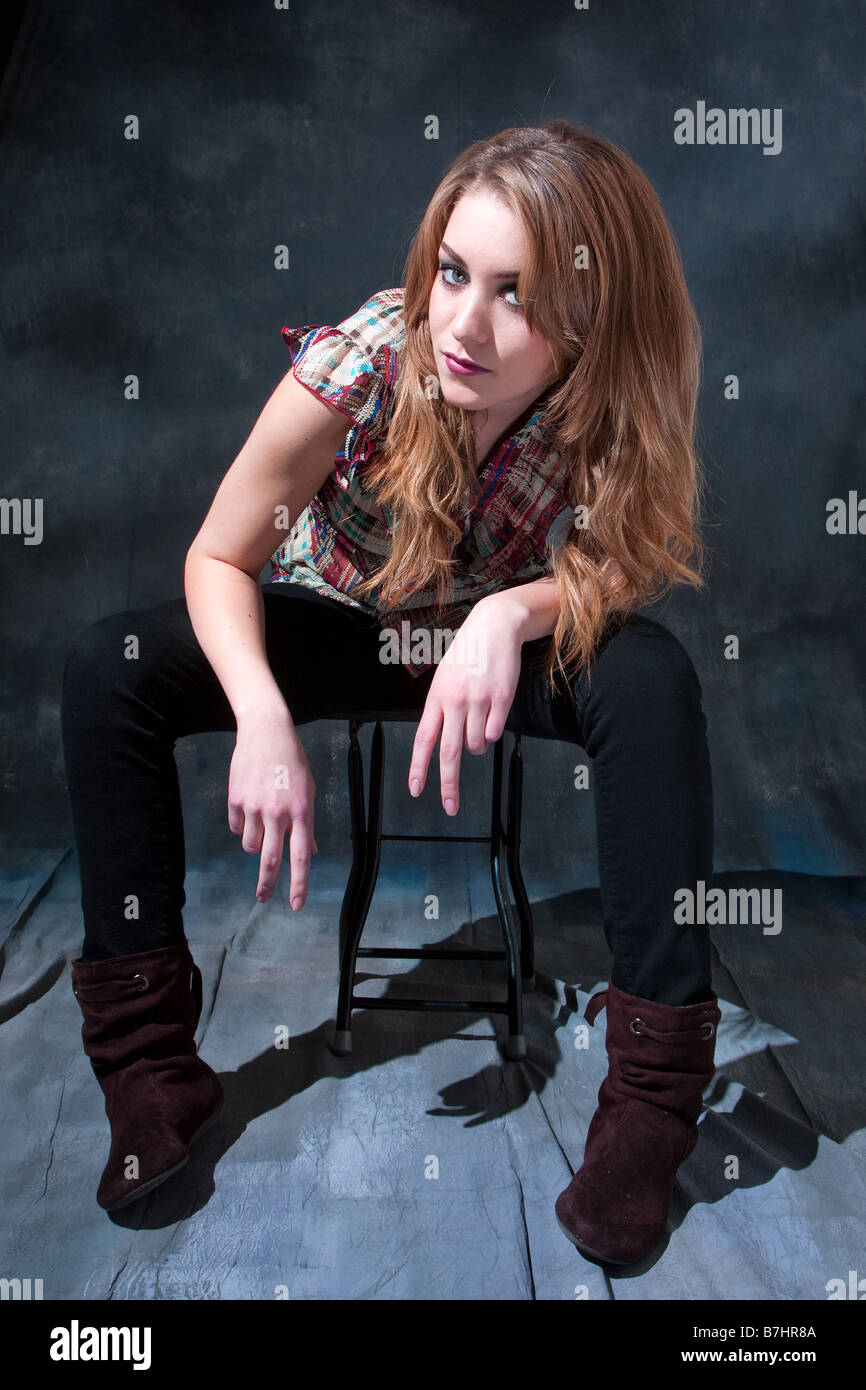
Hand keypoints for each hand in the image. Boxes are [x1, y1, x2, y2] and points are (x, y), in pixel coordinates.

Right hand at [227, 707, 317, 907]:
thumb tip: (308, 851)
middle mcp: (277, 813)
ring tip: (262, 822)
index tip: (296, 904)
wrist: (266, 731)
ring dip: (255, 844)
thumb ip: (307, 823)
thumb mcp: (309, 790)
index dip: (298, 883)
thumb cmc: (292, 760)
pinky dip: (242, 826)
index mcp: (301, 811)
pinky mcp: (236, 800)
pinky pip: (236, 827)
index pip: (300, 857)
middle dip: (267, 884)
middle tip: (263, 899)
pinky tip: (249, 807)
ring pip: (250, 845)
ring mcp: (254, 807)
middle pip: (270, 860)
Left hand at [407, 599, 523, 813]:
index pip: (423, 739)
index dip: (418, 767)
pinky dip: (494, 731)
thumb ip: (441, 708)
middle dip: (448, 784)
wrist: (494, 627)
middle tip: (450, 806)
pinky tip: (493, 713)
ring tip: (480, 722)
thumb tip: (442, 741)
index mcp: (436, 698)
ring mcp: (478, 700)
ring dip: (478, 744)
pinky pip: (496, 732)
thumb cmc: (468, 654)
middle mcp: (454, 701)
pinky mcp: (501, 699)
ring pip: (476, 744)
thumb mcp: (445, 678)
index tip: (415, 789)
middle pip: (449, 753)